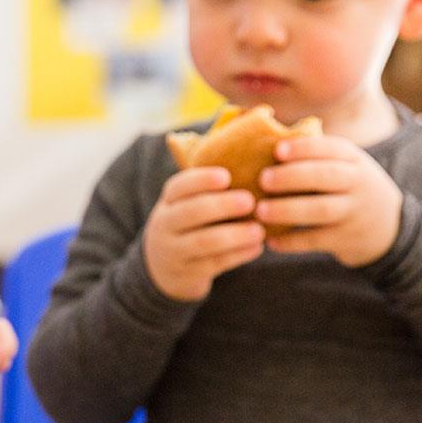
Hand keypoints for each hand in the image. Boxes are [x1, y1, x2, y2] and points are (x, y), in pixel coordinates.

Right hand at [143, 167, 265, 300]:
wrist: (162, 269)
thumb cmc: (189, 225)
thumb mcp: (186, 204)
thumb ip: (209, 186)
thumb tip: (254, 149)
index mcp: (169, 201)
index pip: (180, 186)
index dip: (202, 180)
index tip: (226, 176)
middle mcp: (165, 224)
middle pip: (191, 212)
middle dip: (222, 205)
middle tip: (250, 201)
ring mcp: (173, 251)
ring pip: (204, 241)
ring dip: (234, 235)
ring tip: (259, 230)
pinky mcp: (186, 274)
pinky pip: (214, 264)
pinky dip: (238, 255)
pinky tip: (257, 248)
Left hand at [256, 136, 402, 266]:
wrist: (387, 226)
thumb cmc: (348, 187)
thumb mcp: (345, 165)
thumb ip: (315, 156)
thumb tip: (264, 139)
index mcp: (354, 159)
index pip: (332, 148)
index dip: (305, 148)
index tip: (277, 149)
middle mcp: (357, 183)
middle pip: (327, 176)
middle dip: (293, 176)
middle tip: (262, 179)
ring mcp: (353, 212)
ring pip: (321, 210)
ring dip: (288, 210)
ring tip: (260, 211)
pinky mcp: (346, 239)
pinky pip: (316, 240)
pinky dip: (292, 241)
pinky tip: (270, 240)